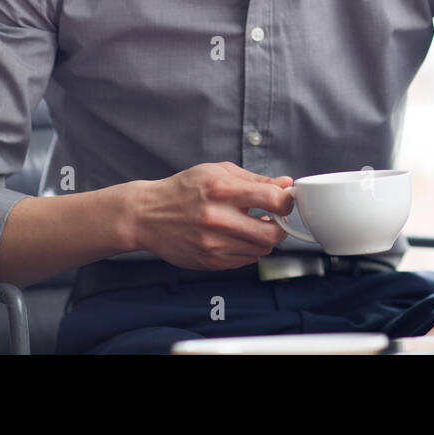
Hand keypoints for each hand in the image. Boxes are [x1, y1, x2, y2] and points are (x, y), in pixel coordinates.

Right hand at [123, 162, 293, 270]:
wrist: (146, 215)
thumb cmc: (183, 190)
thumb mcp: (217, 172)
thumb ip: (254, 179)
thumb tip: (285, 184)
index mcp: (222, 190)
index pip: (273, 200)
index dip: (286, 201)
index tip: (284, 201)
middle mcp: (218, 219)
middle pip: (272, 233)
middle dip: (280, 227)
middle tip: (273, 219)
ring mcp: (213, 244)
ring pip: (261, 250)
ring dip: (263, 239)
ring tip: (251, 226)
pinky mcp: (209, 262)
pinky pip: (245, 261)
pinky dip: (247, 250)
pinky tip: (236, 237)